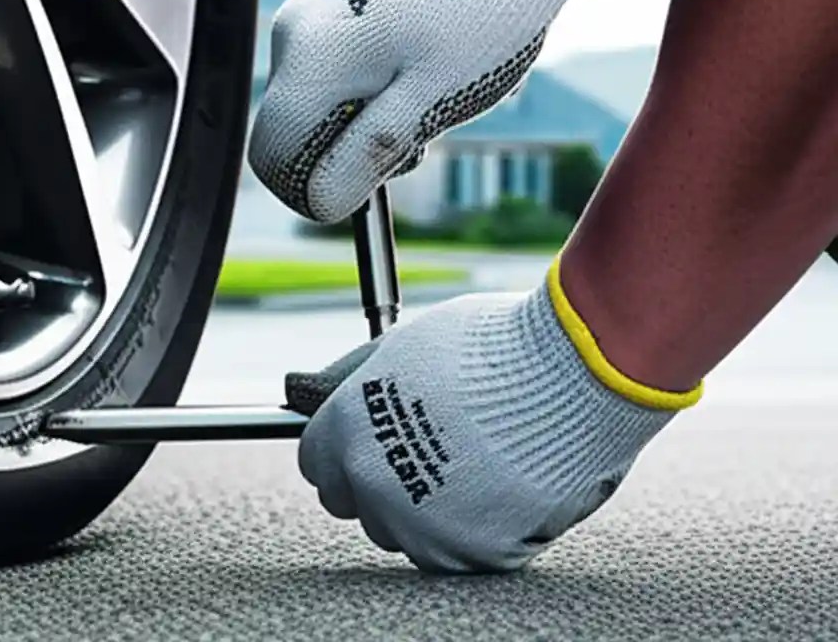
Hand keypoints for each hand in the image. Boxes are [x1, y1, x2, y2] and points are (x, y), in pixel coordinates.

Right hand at [248, 0, 620, 222]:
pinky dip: (373, 91)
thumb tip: (320, 202)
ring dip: (367, 124)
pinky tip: (423, 69)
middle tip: (420, 133)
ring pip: (317, 107)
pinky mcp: (334, 9)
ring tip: (431, 94)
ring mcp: (312, 16)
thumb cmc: (484, 14)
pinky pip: (334, 76)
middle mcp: (295, 33)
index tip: (372, 188)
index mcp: (311, 58)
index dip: (316, 190)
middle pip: (296, 134)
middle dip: (349, 154)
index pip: (273, 159)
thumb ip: (368, 154)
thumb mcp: (430, 101)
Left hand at [287, 283, 682, 572]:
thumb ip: (363, 379)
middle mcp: (372, 482)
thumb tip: (322, 389)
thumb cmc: (497, 343)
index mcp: (347, 429)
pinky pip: (462, 552)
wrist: (576, 369)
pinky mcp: (471, 552)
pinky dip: (482, 530)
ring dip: (433, 511)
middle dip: (388, 485)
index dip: (349, 455)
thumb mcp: (409, 344)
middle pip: (360, 505)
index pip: (319, 465)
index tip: (375, 449)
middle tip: (436, 455)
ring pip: (408, 535)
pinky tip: (507, 485)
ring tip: (480, 464)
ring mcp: (420, 524)